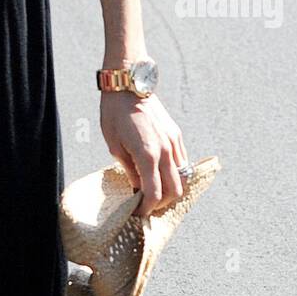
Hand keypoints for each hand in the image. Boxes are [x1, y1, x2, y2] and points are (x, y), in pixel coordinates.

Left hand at [100, 91, 189, 216]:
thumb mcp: (114, 145)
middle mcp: (165, 150)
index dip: (146, 208)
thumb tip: (136, 188)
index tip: (137, 212)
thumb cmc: (115, 112)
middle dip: (161, 203)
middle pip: (174, 191)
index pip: (154, 194)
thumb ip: (129, 169)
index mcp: (147, 155)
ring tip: (154, 189)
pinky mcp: (175, 133)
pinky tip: (159, 171)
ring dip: (170, 188)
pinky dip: (174, 172)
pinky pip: (181, 160)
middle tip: (146, 203)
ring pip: (182, 176)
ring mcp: (173, 141)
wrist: (128, 83)